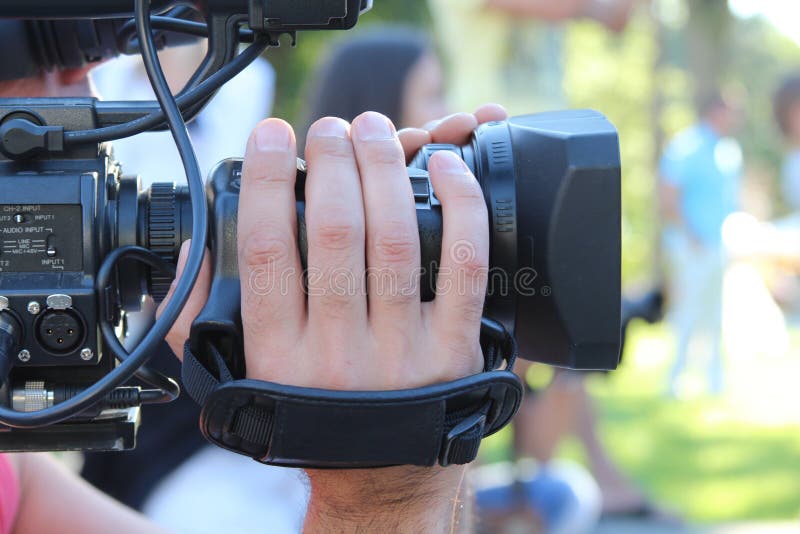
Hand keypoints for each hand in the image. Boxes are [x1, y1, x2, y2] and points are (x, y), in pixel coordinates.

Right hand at [158, 104, 508, 531]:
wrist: (378, 476)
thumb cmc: (306, 413)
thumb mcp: (234, 378)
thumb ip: (197, 317)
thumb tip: (194, 247)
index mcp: (279, 353)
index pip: (267, 247)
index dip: (269, 178)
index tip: (272, 135)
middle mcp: (338, 352)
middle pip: (337, 231)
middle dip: (332, 160)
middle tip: (331, 128)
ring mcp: (402, 350)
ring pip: (397, 237)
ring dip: (385, 168)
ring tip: (374, 130)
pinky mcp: (454, 348)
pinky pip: (465, 264)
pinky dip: (459, 206)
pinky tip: (444, 169)